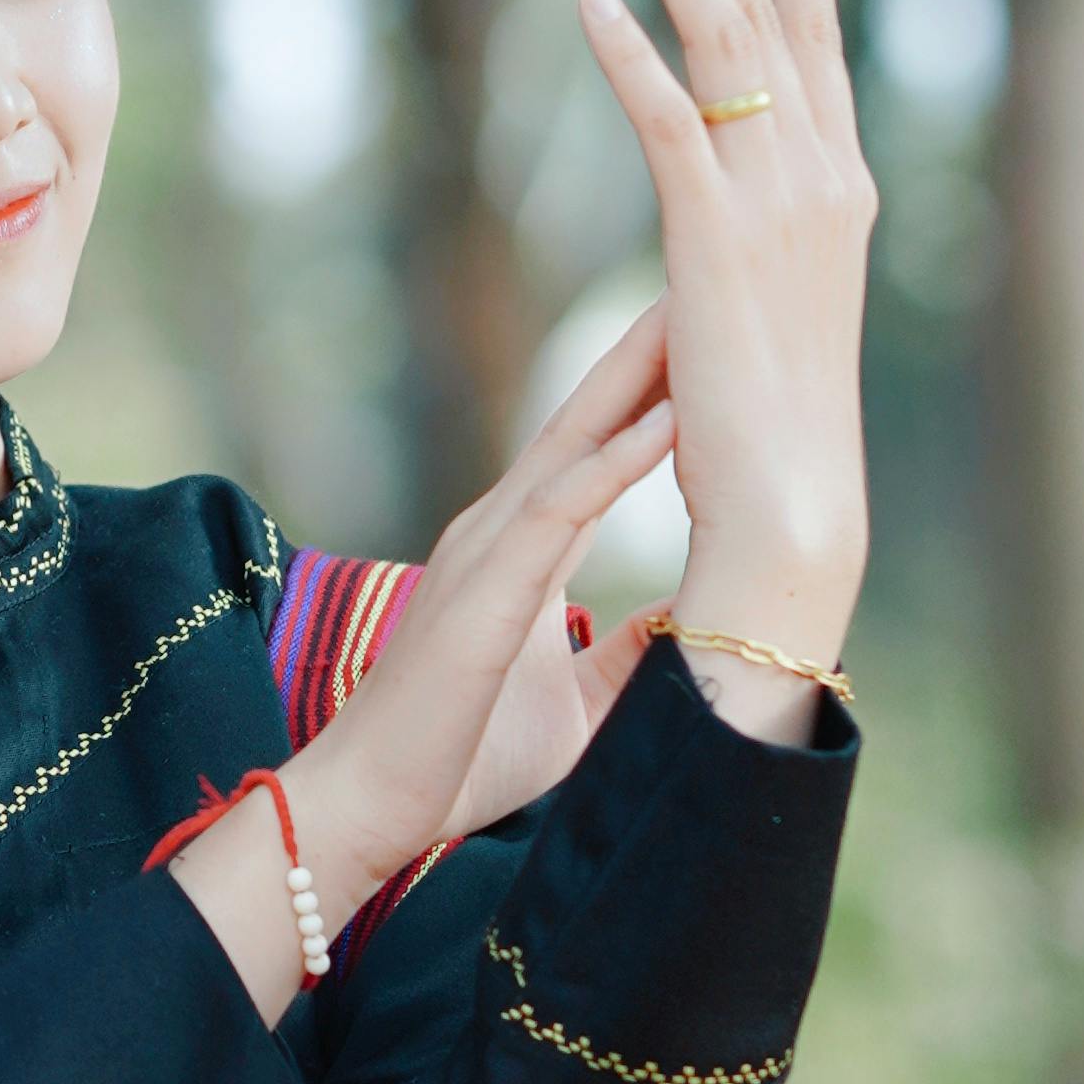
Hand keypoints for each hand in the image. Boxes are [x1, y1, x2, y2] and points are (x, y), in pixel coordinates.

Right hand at [171, 311, 678, 1021]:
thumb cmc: (460, 759)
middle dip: (649, 347)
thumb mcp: (577, 697)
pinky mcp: (487, 587)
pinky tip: (667, 415)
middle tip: (713, 274)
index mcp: (518, 550)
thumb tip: (695, 621)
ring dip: (642, 374)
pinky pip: (563, 507)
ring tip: (703, 306)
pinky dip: (618, 458)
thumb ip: (626, 648)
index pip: (594, 449)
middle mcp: (500, 527)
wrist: (370, 809)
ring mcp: (488, 548)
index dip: (648, 389)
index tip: (708, 336)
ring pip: (576, 438)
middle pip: (586, 414)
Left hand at [578, 0, 873, 738]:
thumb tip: (721, 226)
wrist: (794, 508)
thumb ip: (754, 247)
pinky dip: (628, 53)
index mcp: (838, 188)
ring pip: (723, 42)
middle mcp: (821, 175)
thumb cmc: (773, 433)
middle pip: (776, 10)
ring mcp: (775, 200)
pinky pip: (666, 118)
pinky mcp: (713, 237)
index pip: (817, 41)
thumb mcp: (773, 311)